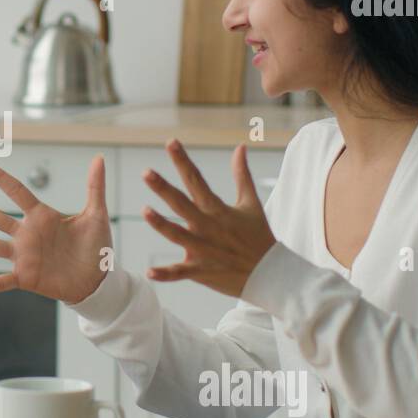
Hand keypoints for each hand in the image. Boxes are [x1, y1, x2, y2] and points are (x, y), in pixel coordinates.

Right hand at [0, 156, 112, 304]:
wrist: (99, 280)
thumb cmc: (96, 246)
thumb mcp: (96, 215)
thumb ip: (94, 186)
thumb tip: (99, 157)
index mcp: (42, 216)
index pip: (16, 192)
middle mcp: (27, 234)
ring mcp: (23, 256)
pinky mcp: (26, 277)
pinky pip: (0, 281)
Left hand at [142, 140, 276, 297]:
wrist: (272, 274)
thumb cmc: (259, 236)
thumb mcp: (251, 203)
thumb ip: (242, 175)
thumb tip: (240, 147)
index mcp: (217, 209)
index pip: (197, 180)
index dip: (183, 161)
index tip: (170, 142)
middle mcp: (208, 227)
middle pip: (183, 205)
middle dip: (164, 189)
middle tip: (146, 172)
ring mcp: (205, 249)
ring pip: (179, 235)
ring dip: (162, 225)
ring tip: (146, 211)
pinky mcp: (202, 271)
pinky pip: (181, 273)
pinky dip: (166, 274)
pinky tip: (149, 273)